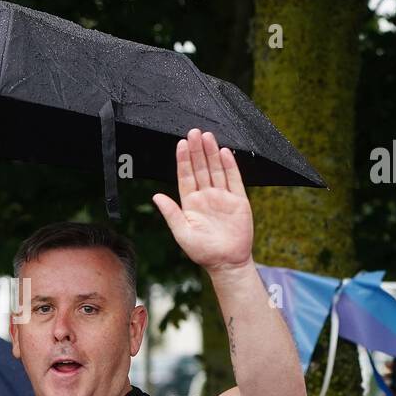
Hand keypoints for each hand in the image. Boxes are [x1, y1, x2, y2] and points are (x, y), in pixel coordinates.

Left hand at [153, 129, 254, 272]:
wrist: (227, 263)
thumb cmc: (203, 252)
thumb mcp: (182, 233)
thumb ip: (171, 213)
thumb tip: (156, 196)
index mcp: (191, 203)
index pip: (186, 176)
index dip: (183, 160)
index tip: (181, 144)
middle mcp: (206, 197)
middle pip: (200, 168)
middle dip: (196, 150)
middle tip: (194, 132)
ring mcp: (223, 197)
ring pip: (216, 170)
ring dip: (211, 153)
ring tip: (207, 136)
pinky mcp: (238, 201)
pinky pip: (234, 179)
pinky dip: (229, 166)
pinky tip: (224, 152)